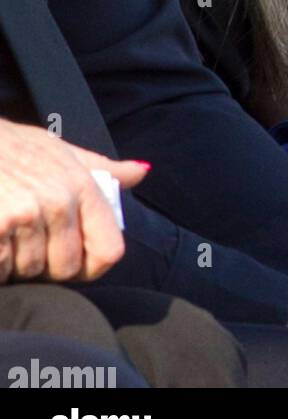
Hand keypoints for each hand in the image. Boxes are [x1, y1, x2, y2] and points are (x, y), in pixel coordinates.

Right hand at [0, 120, 148, 282]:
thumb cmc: (12, 147)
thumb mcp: (60, 149)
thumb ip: (102, 168)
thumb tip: (142, 171)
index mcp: (81, 184)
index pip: (110, 249)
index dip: (92, 264)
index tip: (75, 260)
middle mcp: (59, 200)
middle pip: (66, 268)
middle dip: (46, 264)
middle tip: (29, 240)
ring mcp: (25, 215)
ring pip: (30, 271)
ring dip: (15, 262)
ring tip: (6, 230)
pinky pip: (2, 269)